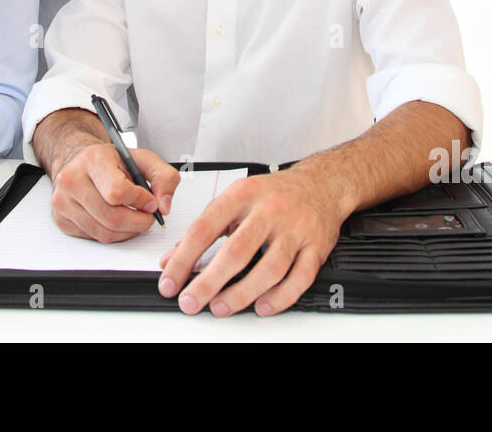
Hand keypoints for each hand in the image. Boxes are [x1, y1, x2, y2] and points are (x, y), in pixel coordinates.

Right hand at [49, 142, 179, 242]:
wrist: (79, 161)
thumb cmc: (110, 161)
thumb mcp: (142, 159)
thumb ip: (163, 177)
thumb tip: (164, 206)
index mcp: (92, 160)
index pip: (117, 191)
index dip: (140, 201)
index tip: (150, 202)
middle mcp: (72, 180)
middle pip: (111, 217)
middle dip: (138, 222)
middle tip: (147, 217)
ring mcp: (63, 201)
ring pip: (103, 232)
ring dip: (127, 231)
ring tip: (134, 219)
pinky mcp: (61, 219)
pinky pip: (94, 238)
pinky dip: (112, 235)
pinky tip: (117, 221)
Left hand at [158, 167, 343, 316]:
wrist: (321, 184)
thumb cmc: (274, 194)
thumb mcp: (234, 199)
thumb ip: (204, 228)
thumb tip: (172, 259)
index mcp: (243, 195)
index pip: (205, 229)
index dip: (183, 259)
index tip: (170, 282)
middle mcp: (270, 210)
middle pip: (237, 251)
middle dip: (209, 282)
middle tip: (191, 301)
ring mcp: (295, 229)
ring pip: (270, 268)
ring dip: (242, 293)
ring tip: (220, 307)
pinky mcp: (316, 246)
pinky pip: (300, 277)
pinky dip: (280, 297)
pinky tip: (262, 306)